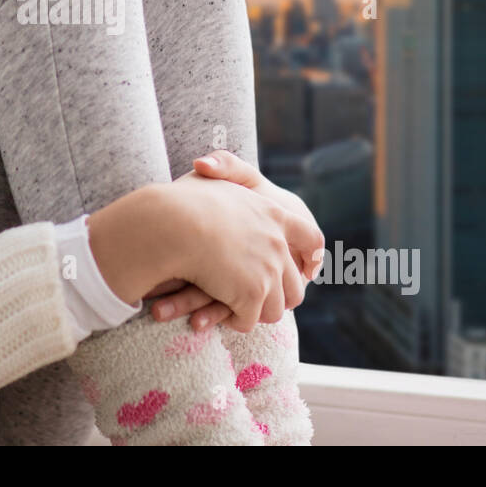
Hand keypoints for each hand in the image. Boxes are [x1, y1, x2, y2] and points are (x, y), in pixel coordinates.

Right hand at [152, 150, 325, 331]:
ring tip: (235, 310)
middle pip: (295, 286)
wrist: (175, 222)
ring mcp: (268, 271)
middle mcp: (278, 244)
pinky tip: (218, 313)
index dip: (310, 255)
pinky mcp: (252, 295)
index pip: (311, 238)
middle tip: (258, 301)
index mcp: (274, 214)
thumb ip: (218, 168)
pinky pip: (248, 320)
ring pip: (274, 309)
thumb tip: (204, 165)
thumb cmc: (185, 198)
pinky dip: (234, 321)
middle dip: (278, 299)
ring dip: (255, 313)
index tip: (309, 267)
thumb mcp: (210, 174)